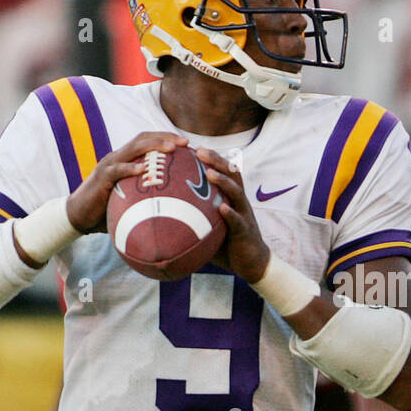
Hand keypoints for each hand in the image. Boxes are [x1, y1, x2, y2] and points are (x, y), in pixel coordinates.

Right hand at [64, 132, 188, 233]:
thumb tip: (177, 210)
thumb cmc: (108, 210)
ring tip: (171, 149)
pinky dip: (131, 168)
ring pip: (133, 149)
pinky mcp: (101, 177)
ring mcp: (109, 165)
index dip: (167, 138)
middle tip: (185, 142)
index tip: (187, 143)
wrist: (79, 216)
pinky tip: (144, 169)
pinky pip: (117, 170)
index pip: (148, 142)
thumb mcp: (131, 200)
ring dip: (153, 146)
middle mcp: (118, 158)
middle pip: (143, 139)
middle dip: (165, 137)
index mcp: (126, 160)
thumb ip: (148, 197)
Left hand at [199, 147, 271, 283]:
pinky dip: (231, 213)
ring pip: (236, 193)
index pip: (222, 172)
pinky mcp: (246, 230)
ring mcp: (244, 215)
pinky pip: (238, 220)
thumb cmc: (226, 244)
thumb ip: (191, 218)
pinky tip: (222, 208)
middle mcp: (238, 202)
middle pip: (231, 174)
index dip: (210, 158)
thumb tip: (160, 218)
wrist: (250, 262)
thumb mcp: (208, 227)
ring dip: (224, 182)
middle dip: (216, 161)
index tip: (193, 147)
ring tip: (211, 174)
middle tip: (199, 151)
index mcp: (230, 198)